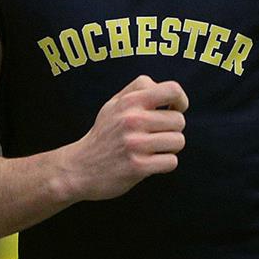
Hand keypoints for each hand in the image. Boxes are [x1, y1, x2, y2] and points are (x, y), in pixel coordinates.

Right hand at [61, 75, 187, 200]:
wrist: (78, 168)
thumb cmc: (102, 135)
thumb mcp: (113, 104)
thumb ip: (138, 91)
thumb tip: (169, 91)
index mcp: (129, 101)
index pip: (172, 89)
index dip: (180, 99)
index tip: (174, 110)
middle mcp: (132, 120)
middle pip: (179, 120)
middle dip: (173, 129)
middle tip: (157, 135)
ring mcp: (135, 144)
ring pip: (178, 141)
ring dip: (170, 148)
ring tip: (153, 149)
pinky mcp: (138, 167)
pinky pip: (171, 162)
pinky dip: (164, 164)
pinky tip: (150, 163)